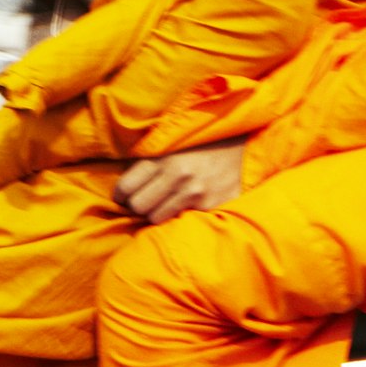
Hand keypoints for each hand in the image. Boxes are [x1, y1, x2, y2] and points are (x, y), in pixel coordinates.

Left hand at [116, 140, 246, 224]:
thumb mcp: (173, 145)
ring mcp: (195, 193)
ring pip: (155, 218)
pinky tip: (183, 206)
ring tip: (163, 204)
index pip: (126, 187)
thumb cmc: (203, 145)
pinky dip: (178, 217)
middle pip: (137, 207)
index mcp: (165, 157)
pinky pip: (179, 221)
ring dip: (156, 213)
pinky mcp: (210, 207)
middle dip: (137, 205)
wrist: (244, 146)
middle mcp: (178, 175)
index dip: (120, 194)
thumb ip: (149, 162)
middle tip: (144, 201)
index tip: (124, 196)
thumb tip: (123, 186)